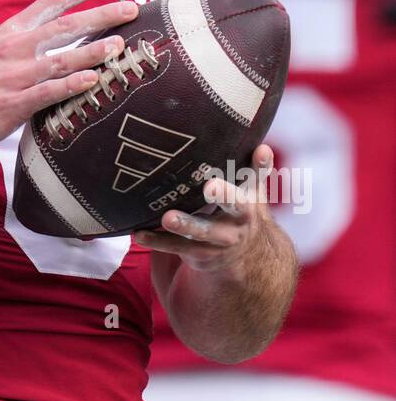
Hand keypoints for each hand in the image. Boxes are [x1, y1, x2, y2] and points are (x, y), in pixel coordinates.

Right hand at [0, 0, 140, 158]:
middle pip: (65, 24)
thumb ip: (23, 44)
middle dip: (102, 14)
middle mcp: (14, 49)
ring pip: (61, 58)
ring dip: (93, 50)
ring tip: (120, 45)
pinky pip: (48, 93)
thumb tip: (55, 39)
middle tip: (131, 8)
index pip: (52, 0)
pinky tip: (93, 81)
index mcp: (10, 32)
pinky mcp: (13, 105)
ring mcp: (14, 76)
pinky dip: (71, 85)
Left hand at [132, 143, 274, 273]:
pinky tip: (138, 233)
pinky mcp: (197, 255)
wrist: (251, 256)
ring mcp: (212, 246)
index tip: (210, 185)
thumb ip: (257, 169)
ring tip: (163, 218)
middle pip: (209, 227)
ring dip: (177, 228)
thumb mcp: (255, 192)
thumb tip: (263, 145)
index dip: (225, 193)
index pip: (237, 201)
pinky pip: (175, 248)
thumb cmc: (245, 210)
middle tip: (172, 215)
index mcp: (244, 212)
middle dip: (193, 221)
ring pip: (191, 238)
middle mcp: (229, 232)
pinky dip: (156, 241)